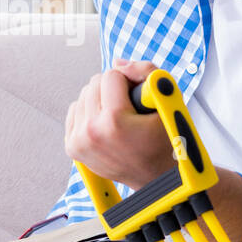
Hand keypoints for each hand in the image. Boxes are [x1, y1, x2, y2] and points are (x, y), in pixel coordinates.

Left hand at [64, 59, 177, 190]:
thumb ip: (147, 73)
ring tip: (119, 116)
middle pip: (94, 83)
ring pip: (83, 95)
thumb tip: (118, 63)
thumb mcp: (168, 103)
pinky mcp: (72, 147)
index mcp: (113, 122)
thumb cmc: (165, 143)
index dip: (129, 81)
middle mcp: (91, 133)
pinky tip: (106, 122)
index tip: (138, 97)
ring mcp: (79, 142)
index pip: (111, 75)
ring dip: (101, 99)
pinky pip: (75, 111)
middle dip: (113, 89)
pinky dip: (89, 111)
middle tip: (130, 107)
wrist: (156, 178)